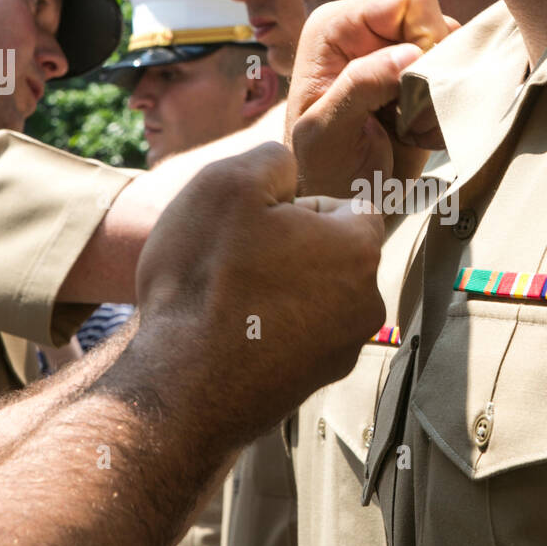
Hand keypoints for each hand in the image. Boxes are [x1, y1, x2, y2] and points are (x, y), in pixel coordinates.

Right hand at [133, 142, 385, 443]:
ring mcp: (342, 350)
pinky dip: (268, 332)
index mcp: (359, 249)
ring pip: (313, 298)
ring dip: (278, 291)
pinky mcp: (312, 385)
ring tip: (227, 300)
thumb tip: (288, 170)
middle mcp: (367, 303)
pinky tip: (229, 335)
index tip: (257, 223)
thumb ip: (272, 160)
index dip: (297, 205)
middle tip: (235, 259)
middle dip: (290, 249)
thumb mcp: (227, 183)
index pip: (348, 205)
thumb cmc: (205, 278)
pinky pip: (295, 339)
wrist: (179, 385)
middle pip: (331, 254)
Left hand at [286, 0, 459, 198]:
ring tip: (408, 130)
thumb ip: (360, 87)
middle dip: (433, 72)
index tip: (408, 89)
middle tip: (405, 119)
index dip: (425, 39)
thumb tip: (411, 53)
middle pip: (438, 21)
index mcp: (336, 27)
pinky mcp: (416, 78)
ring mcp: (394, 52)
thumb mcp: (327, 133)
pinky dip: (444, 110)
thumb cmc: (320, 171)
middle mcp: (367, 29)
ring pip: (453, 49)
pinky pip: (456, 77)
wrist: (337, 200)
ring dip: (439, 96)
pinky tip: (416, 133)